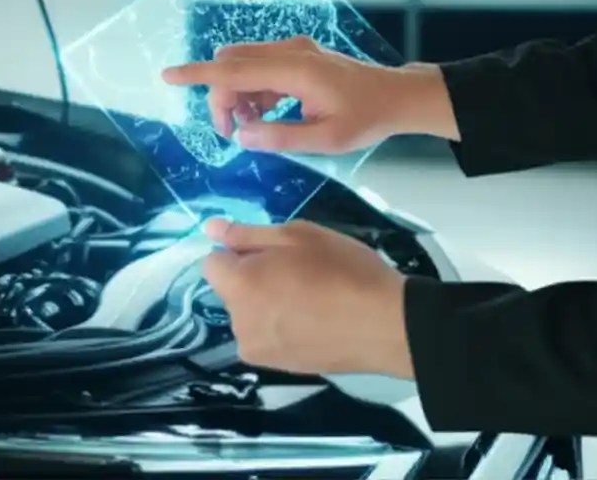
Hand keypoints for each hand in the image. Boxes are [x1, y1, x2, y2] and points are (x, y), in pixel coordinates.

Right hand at [161, 36, 458, 154]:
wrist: (395, 96)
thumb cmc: (365, 118)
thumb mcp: (324, 140)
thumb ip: (279, 137)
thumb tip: (242, 135)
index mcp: (296, 71)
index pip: (234, 70)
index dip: (197, 75)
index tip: (168, 76)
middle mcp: (290, 52)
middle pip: (231, 66)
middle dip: (222, 99)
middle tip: (234, 134)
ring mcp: (294, 50)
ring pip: (243, 66)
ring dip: (238, 96)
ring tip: (254, 127)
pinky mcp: (297, 54)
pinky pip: (259, 67)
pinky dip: (253, 90)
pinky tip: (267, 114)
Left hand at [201, 217, 414, 378]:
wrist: (386, 325)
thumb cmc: (343, 270)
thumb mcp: (298, 236)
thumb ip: (247, 233)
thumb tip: (210, 228)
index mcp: (239, 287)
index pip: (211, 264)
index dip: (239, 253)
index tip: (273, 253)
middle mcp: (238, 323)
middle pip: (231, 291)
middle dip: (253, 279)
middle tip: (299, 272)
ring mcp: (257, 350)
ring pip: (249, 314)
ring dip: (267, 304)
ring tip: (311, 299)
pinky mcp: (278, 368)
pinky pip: (266, 336)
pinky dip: (281, 327)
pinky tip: (314, 321)